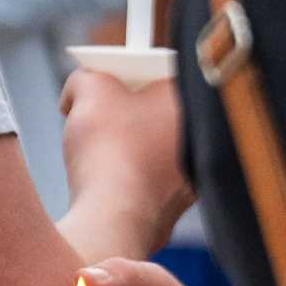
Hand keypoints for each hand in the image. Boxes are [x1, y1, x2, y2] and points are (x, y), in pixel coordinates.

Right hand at [59, 69, 191, 251]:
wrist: (116, 216)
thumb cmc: (110, 151)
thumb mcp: (88, 89)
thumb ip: (86, 76)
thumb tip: (80, 89)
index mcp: (192, 101)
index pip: (162, 70)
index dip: (129, 69)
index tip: (108, 75)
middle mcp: (205, 137)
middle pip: (158, 106)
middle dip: (126, 105)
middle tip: (98, 106)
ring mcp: (195, 172)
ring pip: (155, 141)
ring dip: (129, 138)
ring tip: (99, 145)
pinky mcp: (179, 200)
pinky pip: (152, 173)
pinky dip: (130, 169)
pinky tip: (108, 175)